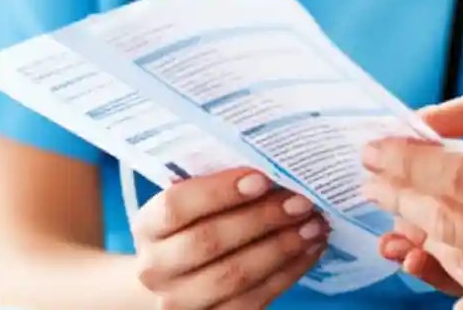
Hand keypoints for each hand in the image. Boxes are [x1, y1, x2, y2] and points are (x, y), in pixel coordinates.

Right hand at [132, 168, 327, 308]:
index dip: (220, 191)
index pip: (177, 206)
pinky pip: (255, 299)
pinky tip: (310, 249)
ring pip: (235, 275)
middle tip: (301, 201)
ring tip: (314, 224)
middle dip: (261, 219)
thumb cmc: (190, 229)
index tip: (262, 178)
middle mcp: (156, 268)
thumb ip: (217, 188)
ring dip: (282, 247)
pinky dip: (289, 272)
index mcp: (148, 227)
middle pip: (209, 241)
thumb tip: (272, 167)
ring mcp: (181, 302)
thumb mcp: (190, 204)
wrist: (173, 282)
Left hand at [362, 140, 462, 308]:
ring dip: (421, 227)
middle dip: (403, 193)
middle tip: (369, 170)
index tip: (373, 144)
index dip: (409, 159)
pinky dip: (459, 261)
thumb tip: (452, 135)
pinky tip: (439, 243)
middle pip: (451, 221)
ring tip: (392, 202)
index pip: (459, 177)